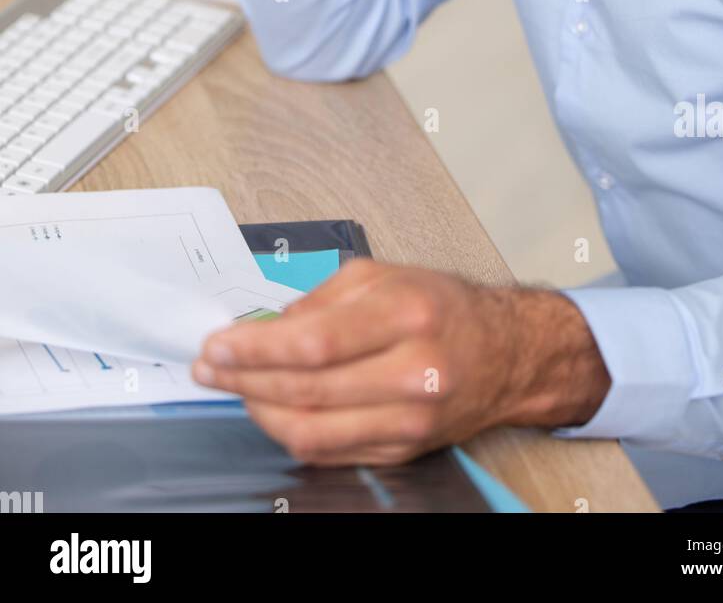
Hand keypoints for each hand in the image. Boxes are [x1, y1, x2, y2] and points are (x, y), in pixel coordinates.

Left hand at [191, 259, 610, 465]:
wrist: (508, 354)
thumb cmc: (446, 308)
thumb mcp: (385, 275)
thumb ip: (320, 299)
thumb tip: (264, 327)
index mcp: (408, 315)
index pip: (314, 342)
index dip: (255, 348)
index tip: (218, 345)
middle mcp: (413, 372)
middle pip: (307, 389)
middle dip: (245, 379)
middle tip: (212, 367)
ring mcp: (410, 419)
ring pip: (312, 431)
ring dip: (260, 411)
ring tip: (236, 388)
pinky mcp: (403, 449)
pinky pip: (330, 451)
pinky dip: (292, 431)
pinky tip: (273, 408)